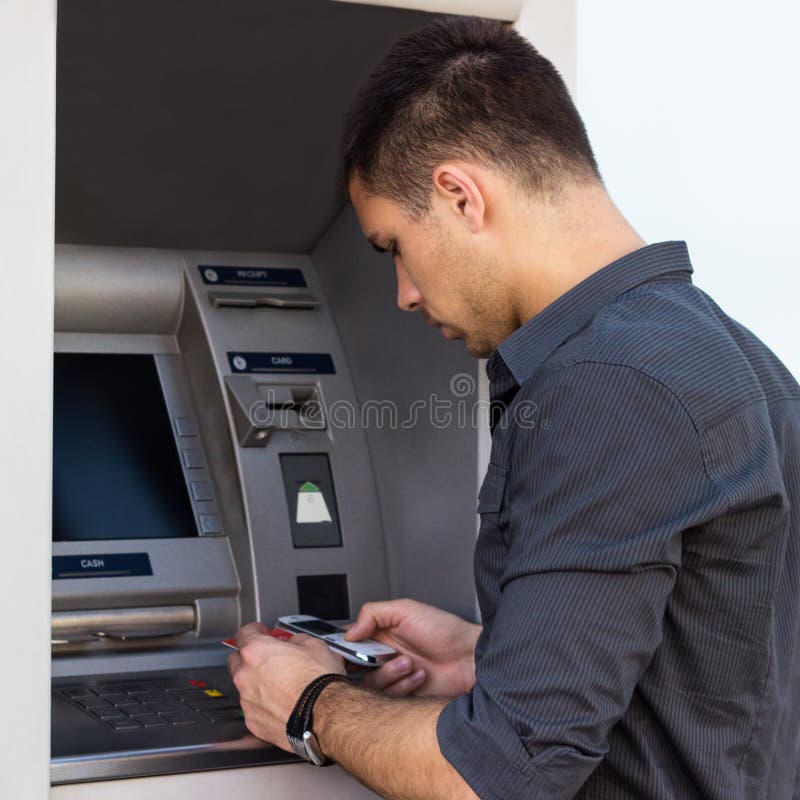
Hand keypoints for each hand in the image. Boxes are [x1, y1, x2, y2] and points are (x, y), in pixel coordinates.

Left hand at [227, 621, 345, 749]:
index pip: (245, 633)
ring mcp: (247, 701)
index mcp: (257, 651)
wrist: (324, 715)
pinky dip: (264, 706)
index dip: (255, 630)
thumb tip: (294, 644)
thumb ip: (296, 641)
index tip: (260, 633)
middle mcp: (246, 676)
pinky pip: (254, 709)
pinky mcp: (253, 723)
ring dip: (258, 683)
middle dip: (250, 658)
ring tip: (281, 686)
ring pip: (245, 687)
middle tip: (268, 658)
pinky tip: (282, 704)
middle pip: (237, 660)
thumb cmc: (318, 682)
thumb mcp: (314, 645)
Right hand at [346, 599, 480, 697]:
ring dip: (388, 673)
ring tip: (408, 662)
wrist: (471, 658)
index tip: (342, 650)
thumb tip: (349, 632)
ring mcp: (393, 677)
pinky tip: (419, 675)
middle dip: (361, 664)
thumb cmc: (445, 631)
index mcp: (381, 634)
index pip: (351, 642)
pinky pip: (388, 699)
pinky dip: (402, 686)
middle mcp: (384, 656)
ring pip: (370, 684)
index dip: (343, 647)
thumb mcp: (406, 610)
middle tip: (373, 659)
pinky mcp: (403, 698)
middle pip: (354, 667)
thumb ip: (373, 613)